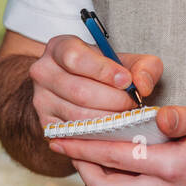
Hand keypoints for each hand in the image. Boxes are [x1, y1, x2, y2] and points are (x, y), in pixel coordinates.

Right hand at [30, 34, 162, 131]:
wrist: (78, 85)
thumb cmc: (105, 71)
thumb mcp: (125, 60)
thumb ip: (143, 67)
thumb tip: (142, 85)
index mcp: (59, 48)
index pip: (75, 58)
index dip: (103, 71)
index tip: (126, 80)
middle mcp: (43, 72)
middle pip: (79, 92)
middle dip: (113, 101)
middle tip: (133, 104)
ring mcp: (41, 100)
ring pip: (77, 116)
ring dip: (108, 121)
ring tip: (126, 118)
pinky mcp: (46, 124)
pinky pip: (74, 136)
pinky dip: (98, 138)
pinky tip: (114, 134)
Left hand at [49, 103, 185, 185]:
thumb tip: (157, 115)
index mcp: (176, 168)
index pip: (117, 157)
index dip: (84, 145)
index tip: (61, 134)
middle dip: (80, 166)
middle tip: (61, 143)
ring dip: (95, 174)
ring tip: (80, 150)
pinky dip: (115, 178)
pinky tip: (113, 159)